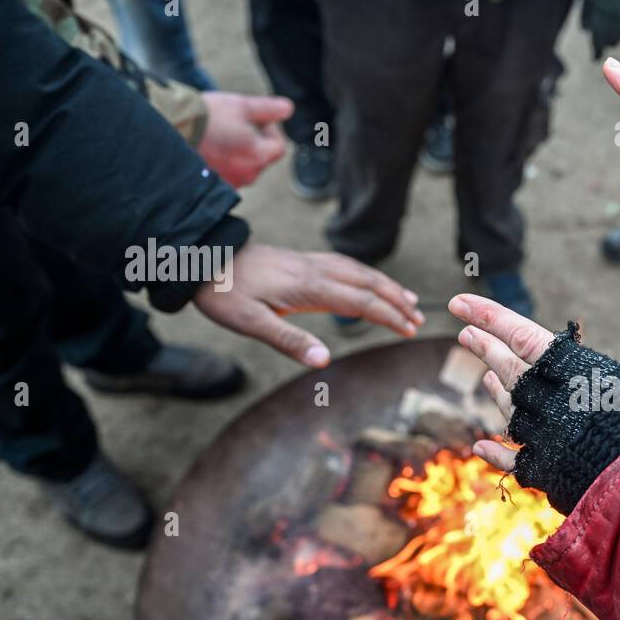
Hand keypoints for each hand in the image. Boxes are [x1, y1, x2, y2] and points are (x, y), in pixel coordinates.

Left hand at [193, 242, 424, 366]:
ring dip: (386, 286)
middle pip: (368, 282)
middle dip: (396, 300)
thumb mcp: (251, 324)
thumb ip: (289, 341)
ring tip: (407, 299)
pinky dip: (366, 275)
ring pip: (359, 271)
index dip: (388, 316)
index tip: (408, 330)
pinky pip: (345, 265)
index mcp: (308, 287)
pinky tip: (368, 282)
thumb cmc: (223, 293)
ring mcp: (308, 263)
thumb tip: (324, 362)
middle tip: (418, 318)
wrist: (201, 258)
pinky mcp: (301, 262)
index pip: (360, 301)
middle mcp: (314, 270)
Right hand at [199, 92, 291, 187]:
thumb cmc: (209, 116)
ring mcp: (230, 182)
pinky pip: (225, 174)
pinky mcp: (213, 186)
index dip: (271, 130)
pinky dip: (221, 162)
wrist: (172, 128)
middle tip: (234, 123)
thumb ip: (268, 110)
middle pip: (260, 157)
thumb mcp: (242, 105)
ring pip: (242, 166)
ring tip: (218, 134)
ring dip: (237, 151)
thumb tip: (288, 109)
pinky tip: (208, 147)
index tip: (256, 120)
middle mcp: (247, 175)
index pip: (278, 147)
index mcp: (258, 157)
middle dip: (253, 140)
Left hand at [448, 259, 619, 513]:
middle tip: (464, 333)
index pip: (526, 337)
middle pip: (510, 372)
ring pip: (511, 413)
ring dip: (497, 391)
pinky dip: (496, 451)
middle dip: (485, 348)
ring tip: (486, 375)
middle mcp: (560, 410)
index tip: (457, 303)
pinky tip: (481, 443)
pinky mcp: (555, 481)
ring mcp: (552, 447)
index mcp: (587, 377)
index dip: (489, 317)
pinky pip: (514, 463)